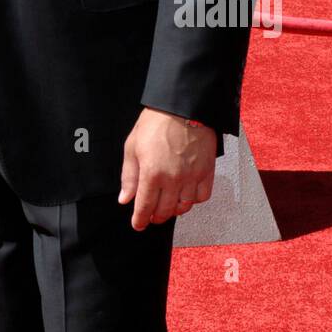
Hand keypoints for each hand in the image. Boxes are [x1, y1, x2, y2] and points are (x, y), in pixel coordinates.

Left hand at [118, 107, 216, 229]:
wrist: (182, 107)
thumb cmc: (156, 122)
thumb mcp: (132, 146)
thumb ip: (129, 176)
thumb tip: (125, 198)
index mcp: (151, 174)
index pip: (145, 207)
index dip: (140, 220)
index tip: (138, 224)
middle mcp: (173, 179)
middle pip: (165, 210)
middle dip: (156, 216)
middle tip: (152, 215)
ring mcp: (191, 177)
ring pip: (184, 207)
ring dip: (175, 210)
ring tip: (169, 205)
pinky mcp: (207, 172)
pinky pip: (202, 197)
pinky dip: (194, 200)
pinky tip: (187, 195)